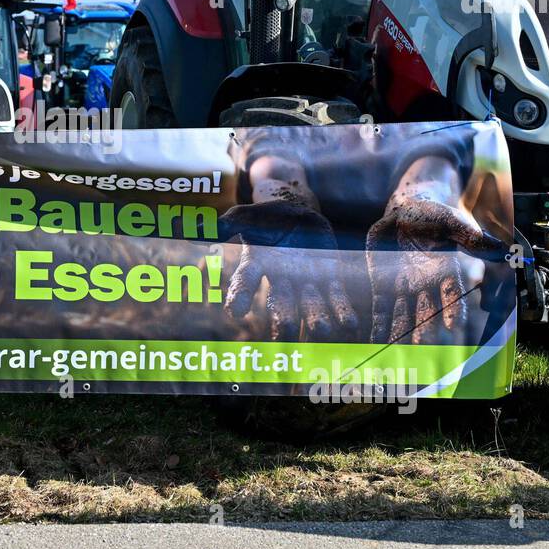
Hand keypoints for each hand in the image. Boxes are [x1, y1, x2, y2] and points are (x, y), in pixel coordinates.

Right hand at [220, 197, 359, 341]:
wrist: (295, 214)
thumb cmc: (265, 216)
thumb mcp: (245, 215)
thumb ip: (227, 223)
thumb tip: (198, 229)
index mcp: (257, 265)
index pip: (245, 282)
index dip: (239, 296)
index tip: (234, 311)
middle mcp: (280, 281)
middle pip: (279, 304)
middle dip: (283, 318)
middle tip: (284, 334)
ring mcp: (305, 282)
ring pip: (310, 305)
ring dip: (316, 319)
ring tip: (323, 331)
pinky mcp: (329, 278)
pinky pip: (336, 297)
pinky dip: (342, 310)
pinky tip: (350, 324)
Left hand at [365, 197, 507, 343]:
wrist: (405, 212)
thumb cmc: (433, 215)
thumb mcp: (449, 221)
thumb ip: (468, 235)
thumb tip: (498, 245)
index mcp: (446, 271)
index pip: (452, 293)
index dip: (452, 308)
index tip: (452, 325)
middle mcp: (427, 285)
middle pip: (427, 310)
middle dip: (425, 328)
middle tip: (422, 347)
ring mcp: (405, 288)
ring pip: (404, 314)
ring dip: (401, 332)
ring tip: (396, 352)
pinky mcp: (384, 287)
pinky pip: (381, 308)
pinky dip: (379, 324)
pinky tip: (374, 340)